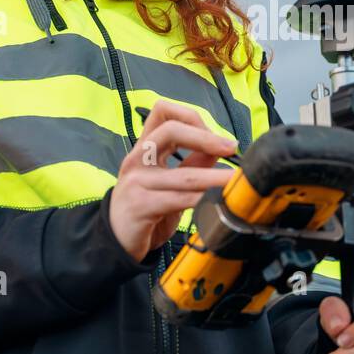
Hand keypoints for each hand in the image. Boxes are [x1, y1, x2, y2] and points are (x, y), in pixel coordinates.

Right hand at [107, 99, 238, 262]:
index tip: (216, 135)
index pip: (162, 111)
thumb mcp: (168, 181)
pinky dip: (204, 200)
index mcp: (144, 147)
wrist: (116, 241)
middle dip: (206, 137)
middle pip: (171, 130)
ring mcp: (136, 182)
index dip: (192, 117)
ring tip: (237, 180)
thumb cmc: (145, 209)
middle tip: (231, 148)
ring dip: (217, 177)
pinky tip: (218, 203)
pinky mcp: (140, 206)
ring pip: (185, 174)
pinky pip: (180, 200)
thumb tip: (221, 146)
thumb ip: (192, 162)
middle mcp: (137, 159)